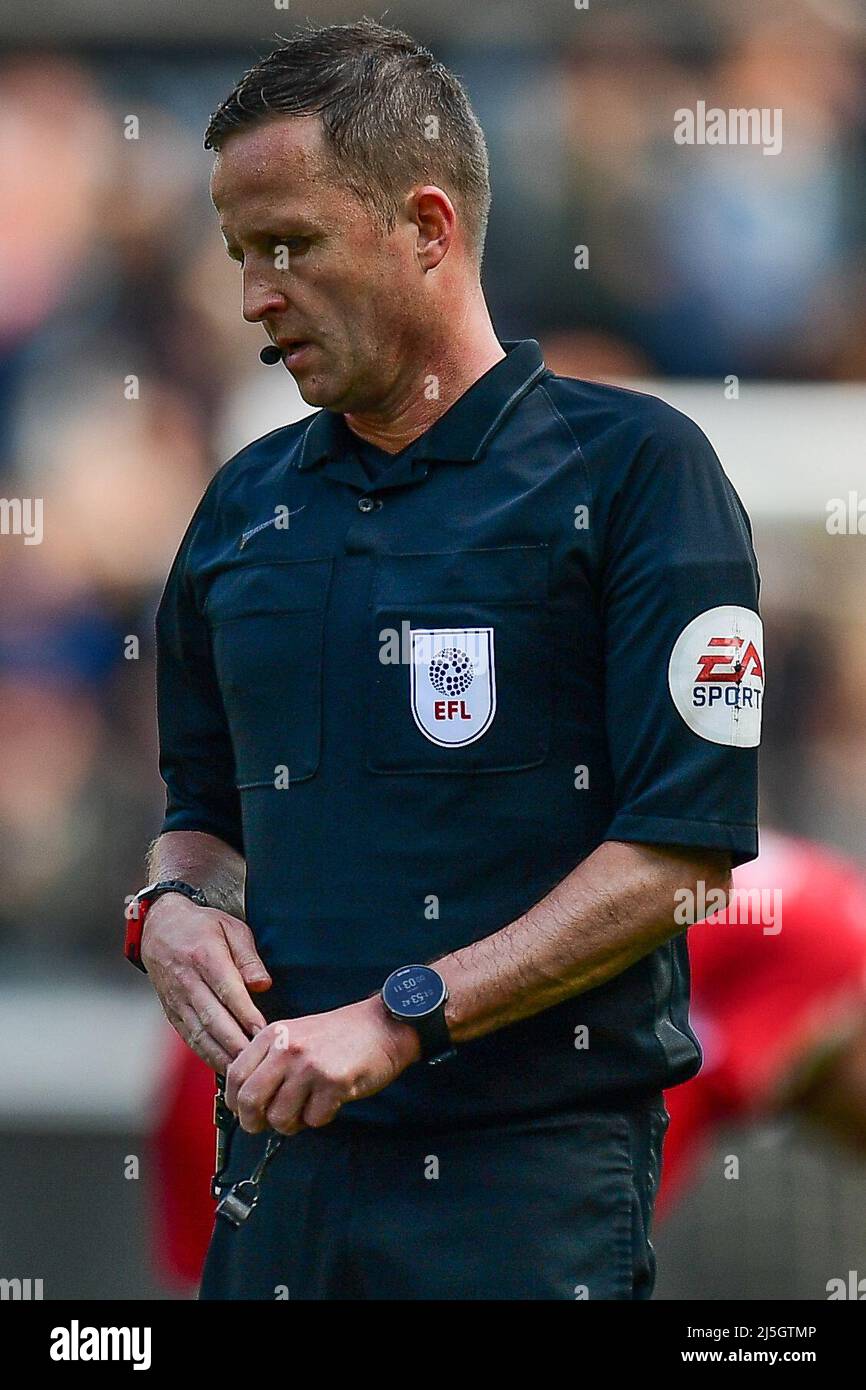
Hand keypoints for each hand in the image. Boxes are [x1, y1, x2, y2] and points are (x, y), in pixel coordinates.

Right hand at [141, 894, 272, 1071]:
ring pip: (199, 1033)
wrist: (159, 928)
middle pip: (212, 1017)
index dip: (246, 1013)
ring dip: (221, 1054)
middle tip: (258, 1059)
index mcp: (205, 956)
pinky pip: (189, 1037)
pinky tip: (224, 1066)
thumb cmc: (203, 927)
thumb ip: (249, 957)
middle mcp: (187, 980)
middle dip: (235, 1041)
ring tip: (244, 1071)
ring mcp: (176, 999)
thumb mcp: (232, 928)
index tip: (263, 1031)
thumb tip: (263, 985)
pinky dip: (207, 1054)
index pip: (227, 990)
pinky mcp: (171, 1012)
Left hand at [225, 996, 420, 1134]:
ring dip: (292, 1124)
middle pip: (249, 1102)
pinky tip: (330, 1101)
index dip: (235, 1103)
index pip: (234, 1077)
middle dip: (255, 1123)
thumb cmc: (339, 1035)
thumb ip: (268, 1060)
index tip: (245, 1112)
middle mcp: (287, 1048)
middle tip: (268, 1124)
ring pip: (280, 1118)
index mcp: (273, 1035)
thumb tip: (244, 1101)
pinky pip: (314, 1120)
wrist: (383, 1025)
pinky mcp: (334, 1082)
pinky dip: (320, 1119)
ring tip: (306, 1108)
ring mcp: (310, 1065)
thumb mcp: (295, 1035)